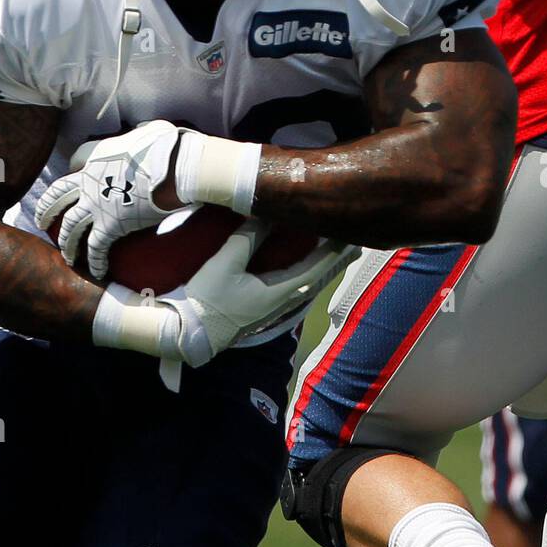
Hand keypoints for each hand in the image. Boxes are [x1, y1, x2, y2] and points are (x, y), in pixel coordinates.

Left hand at [35, 120, 181, 279]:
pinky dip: (95, 262)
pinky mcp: (110, 226)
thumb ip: (138, 136)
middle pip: (57, 198)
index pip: (74, 163)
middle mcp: (89, 181)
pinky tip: (97, 271)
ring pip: (70, 228)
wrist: (175, 169)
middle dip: (46, 211)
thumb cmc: (166, 148)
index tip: (73, 180)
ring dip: (66, 244)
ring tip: (67, 256)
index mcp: (97, 157)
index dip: (73, 170)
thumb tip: (146, 134)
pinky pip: (95, 248)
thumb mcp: (145, 131)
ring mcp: (97, 205)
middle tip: (41, 222)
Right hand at [161, 224, 360, 366]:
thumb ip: (247, 239)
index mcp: (279, 292)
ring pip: (309, 283)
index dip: (332, 250)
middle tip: (355, 242)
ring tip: (338, 252)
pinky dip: (310, 274)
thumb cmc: (207, 299)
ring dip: (324, 266)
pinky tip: (309, 270)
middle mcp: (283, 301)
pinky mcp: (265, 308)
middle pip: (318, 277)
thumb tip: (265, 214)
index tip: (348, 233)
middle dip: (336, 259)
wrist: (191, 332)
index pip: (315, 267)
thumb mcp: (225, 264)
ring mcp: (275, 308)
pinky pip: (297, 287)